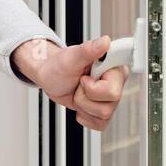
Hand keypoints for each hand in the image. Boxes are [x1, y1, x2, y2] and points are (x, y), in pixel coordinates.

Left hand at [11, 35, 129, 131]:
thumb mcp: (71, 56)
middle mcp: (116, 83)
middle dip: (85, 96)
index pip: (115, 87)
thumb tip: (105, 41)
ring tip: (78, 91)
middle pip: (109, 104)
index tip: (85, 78)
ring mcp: (110, 98)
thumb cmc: (58, 65)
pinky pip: (100, 124)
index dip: (96, 87)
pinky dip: (85, 116)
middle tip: (79, 83)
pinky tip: (80, 104)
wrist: (49, 77)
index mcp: (113, 68)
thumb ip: (88, 49)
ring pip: (104, 114)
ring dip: (83, 105)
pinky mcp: (103, 109)